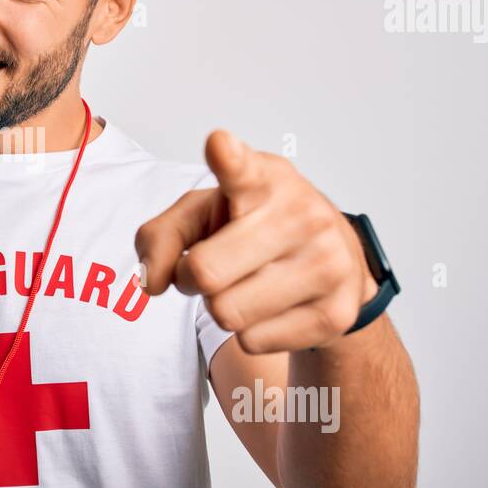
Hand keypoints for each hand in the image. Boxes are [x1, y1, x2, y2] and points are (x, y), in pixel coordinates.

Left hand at [135, 130, 378, 353]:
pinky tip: (272, 306)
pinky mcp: (335, 313)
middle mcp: (301, 215)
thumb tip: (151, 283)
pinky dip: (250, 331)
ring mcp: (326, 263)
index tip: (219, 147)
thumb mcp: (201, 215)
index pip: (241, 168)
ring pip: (227, 314)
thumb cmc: (254, 227)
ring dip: (221, 307)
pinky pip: (252, 341)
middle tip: (210, 267)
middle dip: (192, 278)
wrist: (333, 260)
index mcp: (263, 179)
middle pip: (205, 272)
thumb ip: (159, 238)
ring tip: (244, 283)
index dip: (228, 159)